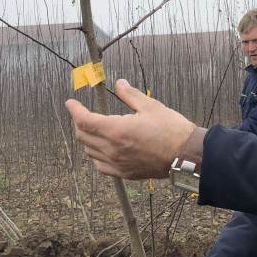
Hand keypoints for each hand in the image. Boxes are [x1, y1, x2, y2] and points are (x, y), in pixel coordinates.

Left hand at [66, 78, 203, 178]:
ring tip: (92, 129)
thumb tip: (119, 83)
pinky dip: (96, 156)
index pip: (84, 120)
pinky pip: (101, 166)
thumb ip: (130, 95)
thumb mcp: (151, 106)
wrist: (186, 155)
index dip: (74, 110)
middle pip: (83, 136)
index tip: (70, 103)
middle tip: (81, 113)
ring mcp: (117, 163)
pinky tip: (102, 150)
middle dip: (78, 123)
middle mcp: (112, 149)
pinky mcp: (124, 173)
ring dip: (86, 139)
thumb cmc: (171, 129)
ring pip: (89, 152)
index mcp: (117, 130)